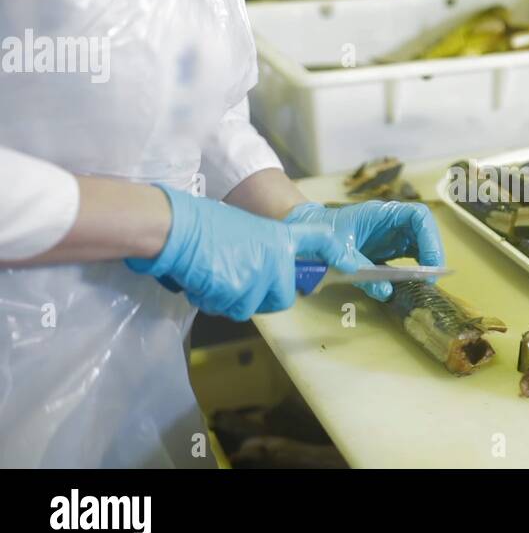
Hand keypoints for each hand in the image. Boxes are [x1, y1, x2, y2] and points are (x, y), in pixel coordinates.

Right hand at [125, 186, 334, 320]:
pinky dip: (214, 300)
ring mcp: (259, 277)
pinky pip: (228, 309)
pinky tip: (204, 279)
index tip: (349, 263)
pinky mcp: (239, 293)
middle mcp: (276, 258)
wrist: (176, 228)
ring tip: (214, 273)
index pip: (318, 240)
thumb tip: (266, 272)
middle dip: (262, 294)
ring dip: (232, 298)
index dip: (336, 253)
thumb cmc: (201, 223)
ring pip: (251, 306)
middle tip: (237, 277)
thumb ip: (264, 250)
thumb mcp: (243, 228)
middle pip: (282, 296)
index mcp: (279, 237)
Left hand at [285, 201, 444, 301]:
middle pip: (424, 231)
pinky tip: (416, 282)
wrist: (308, 233)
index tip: (430, 262)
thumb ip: (362, 271)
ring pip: (420, 243)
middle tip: (432, 279)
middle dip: (433, 252)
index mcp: (381, 213)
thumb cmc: (322, 235)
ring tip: (427, 283)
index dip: (430, 238)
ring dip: (427, 261)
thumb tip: (386, 292)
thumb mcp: (340, 252)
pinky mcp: (388, 248)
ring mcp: (391, 234)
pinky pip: (409, 256)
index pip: (418, 217)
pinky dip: (416, 268)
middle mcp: (391, 221)